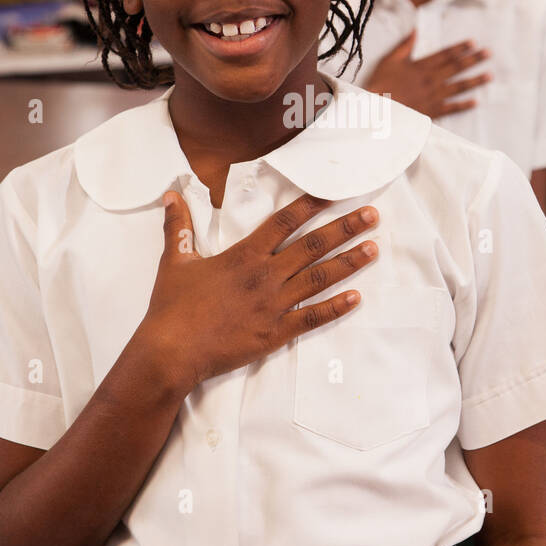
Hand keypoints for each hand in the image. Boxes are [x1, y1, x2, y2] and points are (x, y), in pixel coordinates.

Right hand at [140, 190, 379, 392]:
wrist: (173, 351)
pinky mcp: (276, 332)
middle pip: (314, 246)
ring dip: (350, 262)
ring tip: (374, 248)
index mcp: (244, 255)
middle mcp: (266, 275)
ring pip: (320, 278)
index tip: (334, 194)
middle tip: (372, 215)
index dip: (310, 206)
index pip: (284, 222)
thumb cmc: (173, 307)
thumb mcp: (175, 261)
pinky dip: (336, 308)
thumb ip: (179, 226)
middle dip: (346, 228)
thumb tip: (171, 194)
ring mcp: (274, 305)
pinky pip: (313, 318)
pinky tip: (357, 297)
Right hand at [366, 32, 491, 117]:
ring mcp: (433, 96)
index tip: (473, 43)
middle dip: (474, 59)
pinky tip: (476, 102)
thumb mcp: (390, 60)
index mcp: (421, 66)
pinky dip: (464, 105)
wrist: (378, 110)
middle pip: (456, 68)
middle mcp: (431, 79)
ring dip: (475, 80)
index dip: (460, 48)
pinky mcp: (431, 111)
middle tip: (489, 54)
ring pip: (459, 86)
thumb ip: (405, 46)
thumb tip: (415, 30)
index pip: (445, 54)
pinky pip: (451, 108)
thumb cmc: (380, 84)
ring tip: (489, 75)